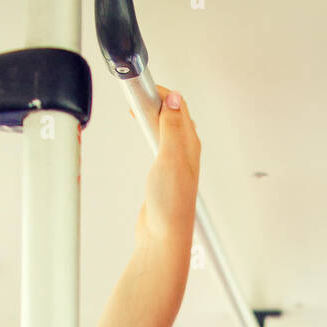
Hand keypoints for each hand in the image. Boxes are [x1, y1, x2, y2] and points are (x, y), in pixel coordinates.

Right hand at [135, 85, 201, 252]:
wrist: (164, 236)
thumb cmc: (170, 203)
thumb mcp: (169, 157)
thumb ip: (171, 127)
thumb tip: (174, 98)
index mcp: (190, 144)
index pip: (178, 106)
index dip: (160, 94)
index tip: (141, 90)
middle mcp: (185, 152)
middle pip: (173, 115)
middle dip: (155, 102)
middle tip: (136, 99)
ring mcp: (176, 163)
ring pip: (167, 130)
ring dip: (153, 117)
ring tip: (138, 112)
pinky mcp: (165, 174)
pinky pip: (160, 145)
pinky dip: (151, 134)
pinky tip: (144, 138)